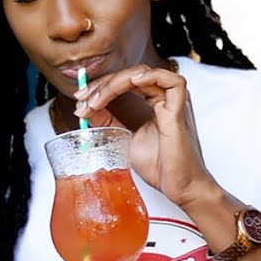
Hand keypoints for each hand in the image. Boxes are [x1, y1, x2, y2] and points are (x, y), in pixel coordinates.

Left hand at [74, 63, 215, 207]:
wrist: (179, 187)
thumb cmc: (159, 165)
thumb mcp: (123, 137)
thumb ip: (108, 121)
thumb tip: (87, 107)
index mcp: (155, 103)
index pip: (125, 82)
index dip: (100, 86)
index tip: (80, 99)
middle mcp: (165, 99)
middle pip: (131, 75)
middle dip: (102, 84)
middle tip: (82, 99)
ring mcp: (174, 103)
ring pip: (145, 74)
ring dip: (116, 82)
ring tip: (97, 99)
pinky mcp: (180, 112)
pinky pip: (173, 82)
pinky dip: (150, 77)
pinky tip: (130, 84)